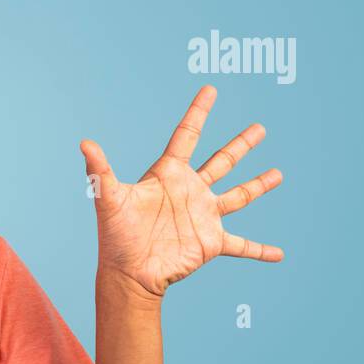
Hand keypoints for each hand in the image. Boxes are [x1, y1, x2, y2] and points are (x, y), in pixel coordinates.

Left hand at [80, 84, 282, 300]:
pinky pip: (242, 245)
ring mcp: (203, 216)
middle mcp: (189, 191)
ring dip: (258, 185)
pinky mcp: (211, 242)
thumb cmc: (116, 236)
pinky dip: (260, 250)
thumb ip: (100, 171)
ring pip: (238, 195)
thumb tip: (84, 142)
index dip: (198, 111)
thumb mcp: (110, 199)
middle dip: (241, 144)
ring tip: (278, 174)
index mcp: (168, 175)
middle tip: (260, 127)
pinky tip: (279, 254)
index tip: (210, 90)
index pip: (186, 135)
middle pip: (221, 161)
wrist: (128, 274)